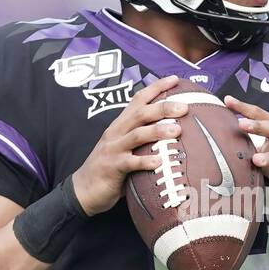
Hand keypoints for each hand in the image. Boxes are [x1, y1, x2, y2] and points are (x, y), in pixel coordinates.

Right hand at [72, 75, 185, 215]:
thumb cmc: (111, 168)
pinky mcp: (112, 167)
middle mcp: (116, 132)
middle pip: (141, 114)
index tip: (175, 80)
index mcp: (120, 124)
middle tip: (184, 107)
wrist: (84, 190)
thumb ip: (142, 137)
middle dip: (163, 108)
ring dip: (158, 131)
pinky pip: (131, 163)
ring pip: (137, 135)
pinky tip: (160, 161)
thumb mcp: (125, 147)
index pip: (138, 100)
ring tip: (177, 130)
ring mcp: (114, 149)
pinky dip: (145, 161)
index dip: (156, 88)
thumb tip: (173, 130)